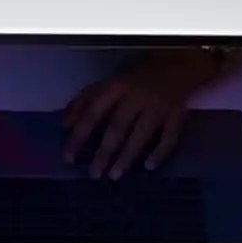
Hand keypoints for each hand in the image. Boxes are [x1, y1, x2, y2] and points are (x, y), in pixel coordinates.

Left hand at [63, 74, 186, 179]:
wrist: (174, 67)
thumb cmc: (133, 81)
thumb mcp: (106, 84)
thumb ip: (83, 102)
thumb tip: (64, 125)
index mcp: (115, 88)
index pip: (92, 113)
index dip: (79, 136)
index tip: (69, 158)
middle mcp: (136, 97)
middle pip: (117, 127)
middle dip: (104, 153)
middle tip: (94, 174)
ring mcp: (158, 106)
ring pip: (141, 135)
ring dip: (127, 157)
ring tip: (114, 175)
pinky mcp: (177, 115)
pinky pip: (170, 137)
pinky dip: (160, 153)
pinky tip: (148, 167)